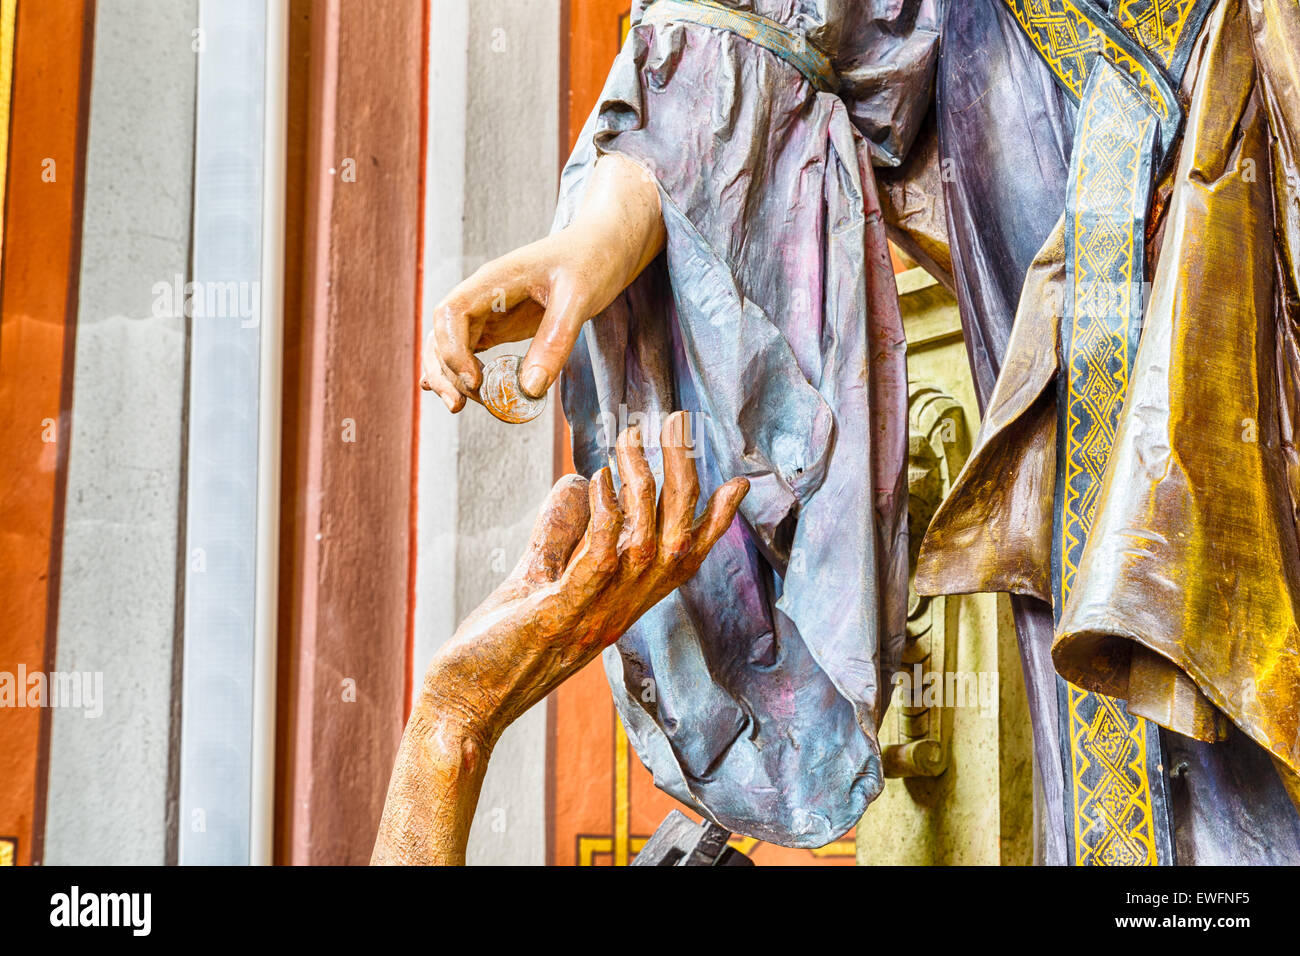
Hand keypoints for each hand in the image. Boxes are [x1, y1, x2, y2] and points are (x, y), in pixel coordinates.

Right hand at [421, 153, 665, 411]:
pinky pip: (471, 350)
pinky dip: (464, 373)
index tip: (475, 382)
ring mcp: (489, 310)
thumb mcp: (580, 298)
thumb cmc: (593, 260)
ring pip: (450, 345)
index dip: (452, 350)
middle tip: (461, 406)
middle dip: (444, 371)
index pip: (450, 313)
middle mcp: (483, 295)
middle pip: (441, 334)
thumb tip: (528, 389)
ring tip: (460, 407)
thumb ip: (554, 341)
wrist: (605, 244)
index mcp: (494, 279)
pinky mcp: (501, 325)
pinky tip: (465, 394)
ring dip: (449, 376)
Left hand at [425, 411, 746, 734]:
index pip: (685, 563)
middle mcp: (619, 612)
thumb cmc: (500, 644)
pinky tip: (595, 479)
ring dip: (643, 484)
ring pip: (645, 543)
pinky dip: (603, 517)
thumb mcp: (542, 579)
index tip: (737, 482)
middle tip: (674, 426)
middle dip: (682, 479)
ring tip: (628, 437)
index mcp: (623, 606)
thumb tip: (580, 479)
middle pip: (677, 541)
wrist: (466, 705)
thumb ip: (565, 534)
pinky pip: (596, 561)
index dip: (715, 524)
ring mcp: (593, 616)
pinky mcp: (557, 616)